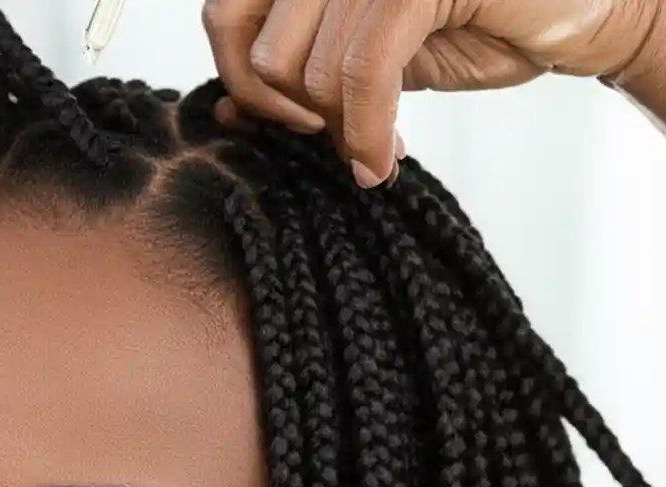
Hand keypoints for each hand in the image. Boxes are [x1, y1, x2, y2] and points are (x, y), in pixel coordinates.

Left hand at [203, 0, 663, 186]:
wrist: (574, 14)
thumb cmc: (473, 27)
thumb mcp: (365, 56)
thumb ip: (300, 69)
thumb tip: (227, 107)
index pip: (225, 18)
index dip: (244, 82)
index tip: (290, 122)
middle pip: (255, 48)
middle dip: (289, 112)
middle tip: (333, 139)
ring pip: (304, 68)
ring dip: (335, 130)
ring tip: (372, 147)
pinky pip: (360, 71)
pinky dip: (363, 131)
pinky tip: (381, 159)